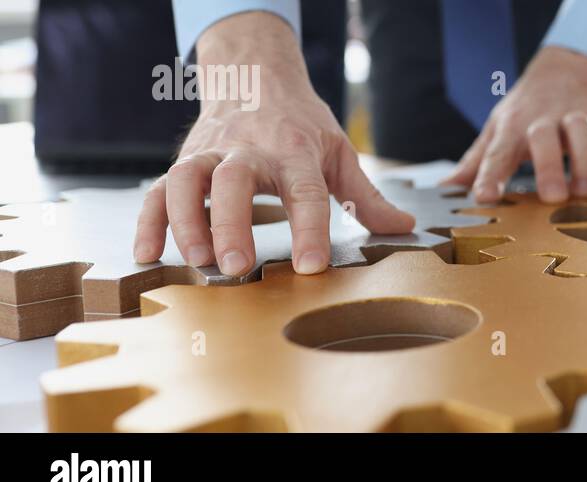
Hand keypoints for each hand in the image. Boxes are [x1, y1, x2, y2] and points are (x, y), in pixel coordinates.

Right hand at [133, 13, 413, 276]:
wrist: (254, 75)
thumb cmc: (301, 123)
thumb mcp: (339, 151)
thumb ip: (366, 195)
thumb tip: (404, 226)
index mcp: (295, 151)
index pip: (306, 191)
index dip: (309, 229)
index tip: (310, 266)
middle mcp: (249, 150)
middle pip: (234, 182)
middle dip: (233, 224)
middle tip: (237, 267)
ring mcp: (210, 154)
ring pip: (186, 182)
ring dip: (187, 223)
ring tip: (198, 262)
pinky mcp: (184, 162)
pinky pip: (158, 190)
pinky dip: (150, 221)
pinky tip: (148, 254)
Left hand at [444, 46, 586, 203]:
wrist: (564, 70)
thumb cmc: (525, 111)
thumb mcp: (497, 130)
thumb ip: (476, 163)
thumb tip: (443, 189)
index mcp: (513, 127)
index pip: (498, 151)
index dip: (489, 175)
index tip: (484, 198)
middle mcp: (544, 120)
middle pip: (545, 138)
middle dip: (550, 166)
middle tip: (553, 196)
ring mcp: (577, 118)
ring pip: (585, 133)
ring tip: (586, 192)